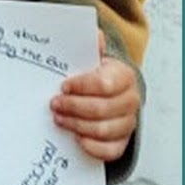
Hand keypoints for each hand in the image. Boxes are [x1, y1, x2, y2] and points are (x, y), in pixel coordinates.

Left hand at [51, 31, 139, 161]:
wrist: (110, 93)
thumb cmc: (95, 75)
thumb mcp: (91, 57)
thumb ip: (89, 47)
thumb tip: (93, 34)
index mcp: (123, 77)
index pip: (105, 84)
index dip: (82, 86)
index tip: (62, 86)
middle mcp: (130, 100)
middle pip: (102, 109)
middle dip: (74, 107)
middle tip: (54, 104)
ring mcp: (127, 122)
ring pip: (104, 130)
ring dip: (77, 125)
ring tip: (58, 119)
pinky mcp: (120, 141)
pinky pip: (110, 151)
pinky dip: (92, 147)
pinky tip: (76, 139)